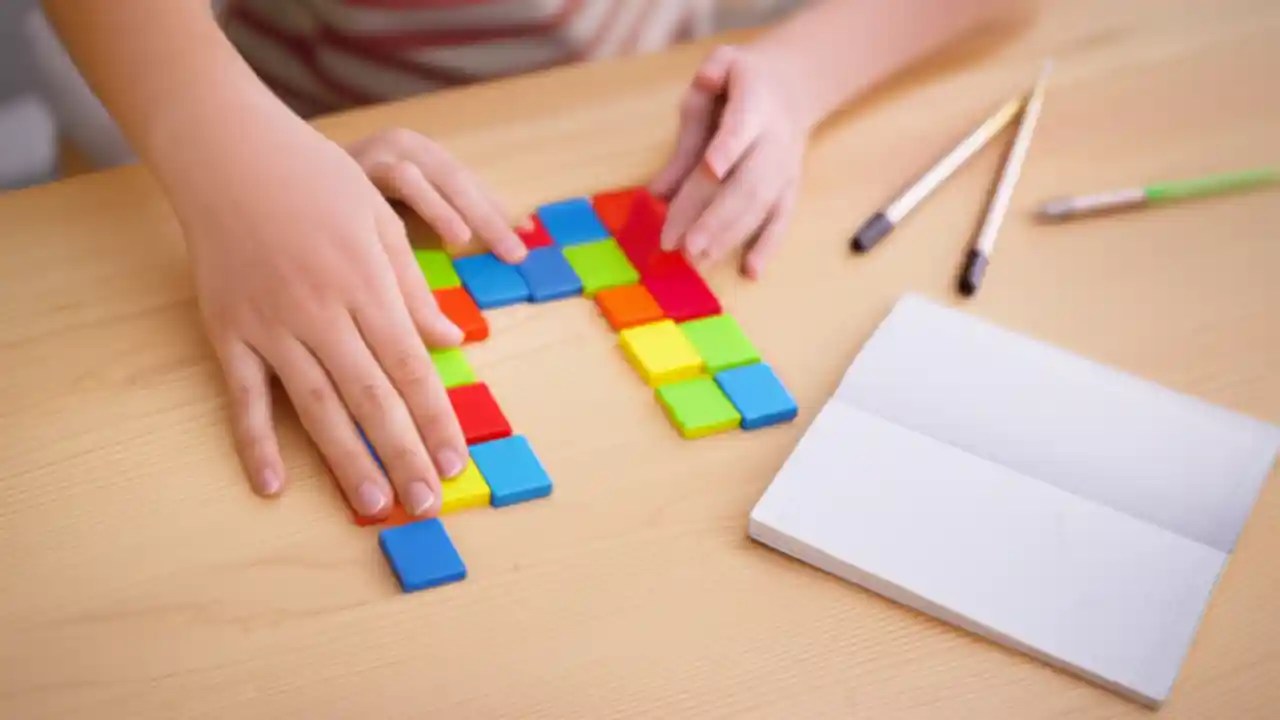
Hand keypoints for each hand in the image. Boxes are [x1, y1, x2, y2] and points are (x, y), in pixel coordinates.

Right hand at [179, 120, 514, 519]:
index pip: (411, 367)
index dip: (435, 419)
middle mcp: (321, 311)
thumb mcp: (380, 222)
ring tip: (374, 503)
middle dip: (402, 452)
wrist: (228, 153)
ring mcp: (270, 325)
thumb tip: (452, 341)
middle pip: (371, 396)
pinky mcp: (227, 332)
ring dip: (345, 459)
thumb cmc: (316, 181)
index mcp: (367, 284)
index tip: (456, 461)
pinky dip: (255, 443)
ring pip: (316, 405)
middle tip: (425, 502)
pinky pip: (244, 397)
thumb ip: (413, 288)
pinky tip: (272, 486)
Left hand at [649, 45, 814, 278]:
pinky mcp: (790, 186)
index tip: (712, 167)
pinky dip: (768, 246)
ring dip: (730, 236)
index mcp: (754, 101)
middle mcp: (774, 138)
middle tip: (684, 245)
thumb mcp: (712, 78)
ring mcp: (785, 166)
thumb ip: (690, 120)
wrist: (793, 83)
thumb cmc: (738, 82)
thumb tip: (659, 183)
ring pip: (760, 205)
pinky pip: (781, 218)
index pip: (741, 125)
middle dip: (715, 214)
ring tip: (697, 260)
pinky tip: (751, 271)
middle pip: (746, 180)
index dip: (729, 145)